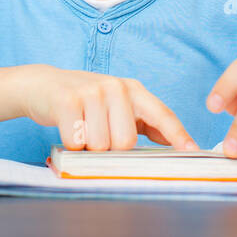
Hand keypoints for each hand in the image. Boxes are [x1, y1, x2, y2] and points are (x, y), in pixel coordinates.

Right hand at [19, 66, 197, 151]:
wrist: (43, 85)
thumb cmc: (85, 102)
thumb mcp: (117, 105)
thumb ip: (143, 122)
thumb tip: (171, 141)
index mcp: (132, 89)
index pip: (161, 114)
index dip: (177, 134)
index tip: (193, 150)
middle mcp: (116, 87)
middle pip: (126, 142)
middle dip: (110, 149)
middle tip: (96, 134)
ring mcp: (92, 92)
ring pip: (101, 145)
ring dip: (88, 146)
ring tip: (81, 128)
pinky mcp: (68, 100)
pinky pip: (77, 141)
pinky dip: (71, 143)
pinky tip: (67, 126)